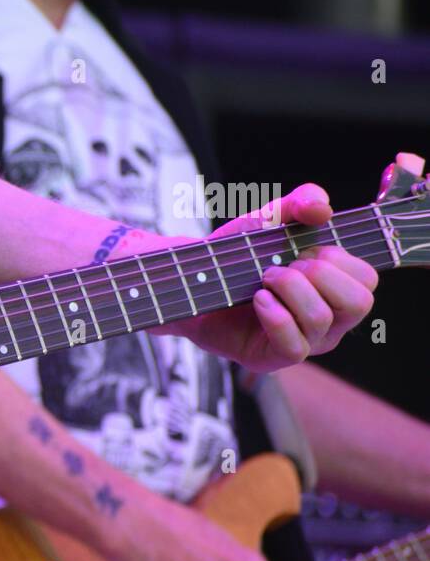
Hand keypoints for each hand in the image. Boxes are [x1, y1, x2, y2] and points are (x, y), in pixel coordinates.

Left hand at [164, 184, 377, 370]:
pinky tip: (256, 298)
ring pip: (321, 319)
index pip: (368, 280)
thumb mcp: (271, 219)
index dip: (338, 258)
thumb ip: (301, 202)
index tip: (301, 250)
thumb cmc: (239, 255)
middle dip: (318, 274)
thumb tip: (322, 209)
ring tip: (262, 279)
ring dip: (289, 288)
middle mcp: (330, 321)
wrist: (194, 280)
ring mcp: (305, 342)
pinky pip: (293, 345)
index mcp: (337, 290)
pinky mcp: (273, 358)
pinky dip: (275, 315)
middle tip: (281, 267)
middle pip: (358, 302)